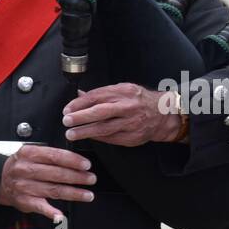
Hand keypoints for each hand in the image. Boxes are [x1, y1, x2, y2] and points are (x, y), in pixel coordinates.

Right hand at [0, 144, 95, 220]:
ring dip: (73, 193)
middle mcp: (25, 169)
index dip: (73, 160)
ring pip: (54, 190)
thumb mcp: (31, 153)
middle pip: (56, 174)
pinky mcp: (24, 201)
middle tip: (91, 179)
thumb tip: (76, 159)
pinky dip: (51, 213)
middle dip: (77, 177)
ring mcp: (24, 186)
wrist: (0, 180)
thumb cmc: (22, 166)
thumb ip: (50, 155)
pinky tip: (61, 216)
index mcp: (28, 154)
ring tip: (88, 194)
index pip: (55, 156)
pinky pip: (40, 207)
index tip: (86, 165)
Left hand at [62, 83, 182, 146]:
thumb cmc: (139, 100)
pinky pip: (111, 138)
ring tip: (72, 134)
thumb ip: (101, 93)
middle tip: (67, 121)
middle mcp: (127, 107)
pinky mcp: (132, 137)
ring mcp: (131, 123)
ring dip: (86, 132)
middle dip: (81, 117)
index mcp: (123, 92)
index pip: (97, 96)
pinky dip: (98, 138)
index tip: (67, 109)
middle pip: (100, 112)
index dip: (79, 103)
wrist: (162, 114)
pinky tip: (89, 137)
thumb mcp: (122, 90)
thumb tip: (79, 95)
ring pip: (104, 129)